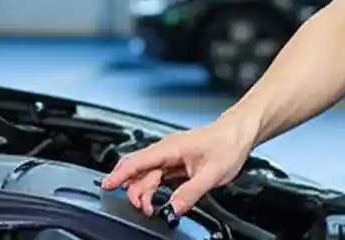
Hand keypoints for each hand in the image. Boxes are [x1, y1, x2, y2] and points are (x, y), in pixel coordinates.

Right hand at [100, 116, 255, 217]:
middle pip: (138, 172)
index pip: (136, 161)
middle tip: (145, 209)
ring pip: (147, 176)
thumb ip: (190, 192)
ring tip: (152, 208)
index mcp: (170, 148)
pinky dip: (153, 189)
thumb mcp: (212, 173)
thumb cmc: (227, 144)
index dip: (119, 175)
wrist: (238, 133)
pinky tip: (157, 199)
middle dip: (134, 191)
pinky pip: (157, 177)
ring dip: (145, 193)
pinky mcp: (175, 163)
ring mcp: (170, 156)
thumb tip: (173, 208)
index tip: (106, 186)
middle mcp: (166, 150)